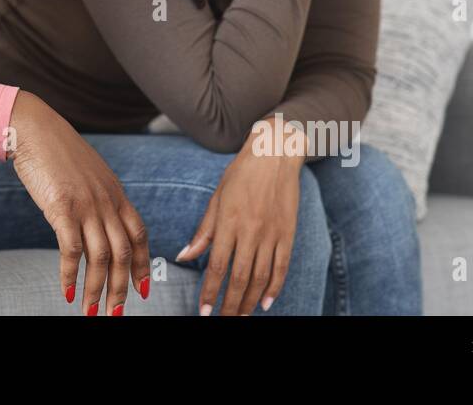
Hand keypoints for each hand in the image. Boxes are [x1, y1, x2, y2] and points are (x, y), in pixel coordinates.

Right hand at [6, 92, 151, 314]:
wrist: (34, 129)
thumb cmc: (56, 151)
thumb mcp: (88, 174)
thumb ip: (98, 197)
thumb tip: (99, 220)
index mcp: (115, 193)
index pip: (139, 234)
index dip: (143, 264)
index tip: (143, 289)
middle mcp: (106, 201)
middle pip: (123, 253)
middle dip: (122, 288)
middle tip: (116, 313)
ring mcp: (86, 205)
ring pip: (101, 258)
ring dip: (97, 289)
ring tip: (91, 311)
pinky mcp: (62, 208)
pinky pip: (71, 250)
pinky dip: (70, 275)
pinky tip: (66, 292)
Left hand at [177, 118, 306, 314]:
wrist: (275, 154)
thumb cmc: (241, 174)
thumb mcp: (216, 198)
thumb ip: (203, 231)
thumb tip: (184, 256)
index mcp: (228, 221)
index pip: (216, 266)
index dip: (209, 292)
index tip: (203, 310)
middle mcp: (251, 231)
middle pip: (239, 278)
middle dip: (229, 304)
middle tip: (221, 319)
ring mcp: (272, 234)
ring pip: (261, 278)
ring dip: (249, 302)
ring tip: (240, 316)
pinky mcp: (288, 234)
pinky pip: (282, 268)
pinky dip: (274, 288)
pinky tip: (266, 303)